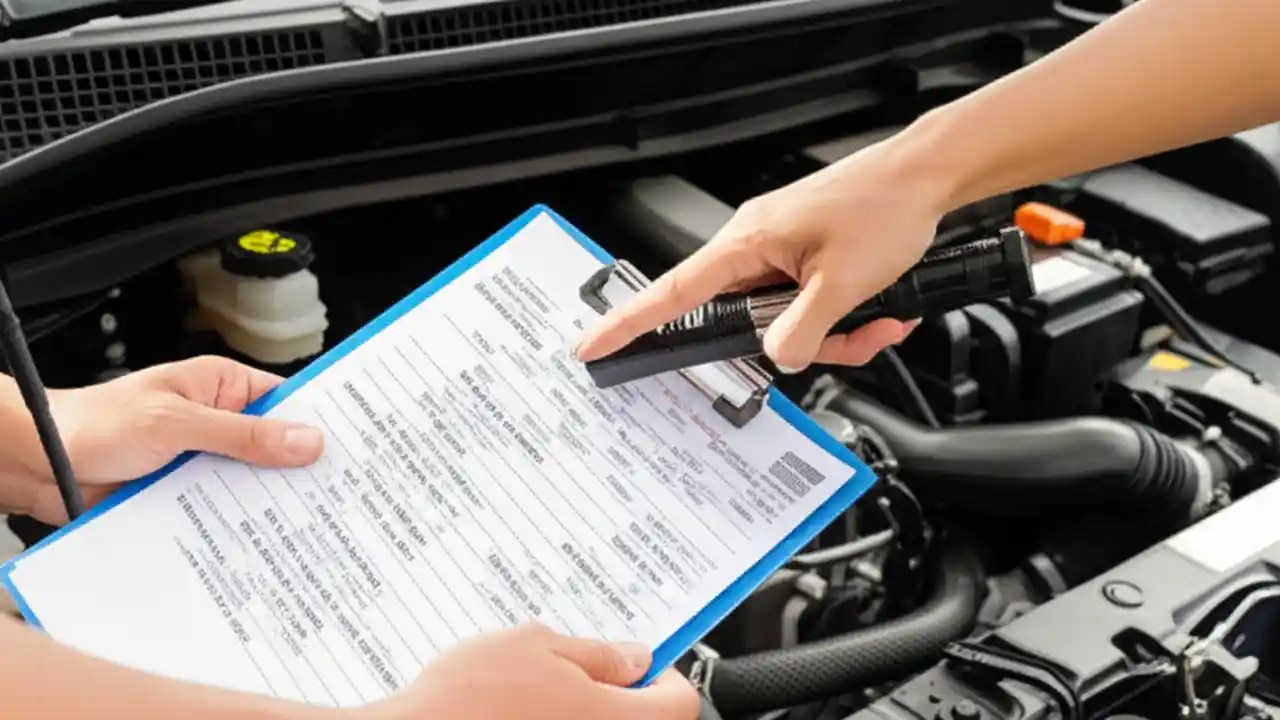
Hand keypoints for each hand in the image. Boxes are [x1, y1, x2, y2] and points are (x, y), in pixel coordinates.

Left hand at [13, 355, 323, 523]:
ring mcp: (205, 463)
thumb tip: (306, 440)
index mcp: (223, 387)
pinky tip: (260, 541)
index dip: (321, 423)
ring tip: (308, 524)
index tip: (354, 448)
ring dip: (269, 503)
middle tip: (340, 496)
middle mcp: (219, 424)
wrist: (38, 464)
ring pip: (254, 485)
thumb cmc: (95, 425)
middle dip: (301, 472)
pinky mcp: (188, 497)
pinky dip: (239, 525)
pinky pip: (225, 512)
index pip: (288, 403)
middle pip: (277, 449)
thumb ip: (241, 435)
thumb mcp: (175, 423)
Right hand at [369, 624, 699, 719]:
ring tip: (538, 690)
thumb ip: (595, 653)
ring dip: (581, 709)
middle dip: (619, 694)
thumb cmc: (470, 696)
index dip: (665, 675)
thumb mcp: (537, 647)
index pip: (680, 703)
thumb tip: (633, 658)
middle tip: (585, 669)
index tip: (640, 661)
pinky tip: (517, 712)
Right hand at [574, 137, 946, 372]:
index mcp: (747, 241)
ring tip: (878, 317)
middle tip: (846, 336)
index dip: (630, 321)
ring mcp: (781, 251)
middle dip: (802, 341)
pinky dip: (845, 316)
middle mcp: (755, 244)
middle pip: (747, 321)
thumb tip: (779, 358)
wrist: (926, 176)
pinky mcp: (805, 257)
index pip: (674, 291)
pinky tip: (881, 309)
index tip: (593, 344)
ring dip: (835, 331)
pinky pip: (808, 305)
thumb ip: (804, 330)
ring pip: (785, 320)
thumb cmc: (883, 206)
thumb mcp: (845, 284)